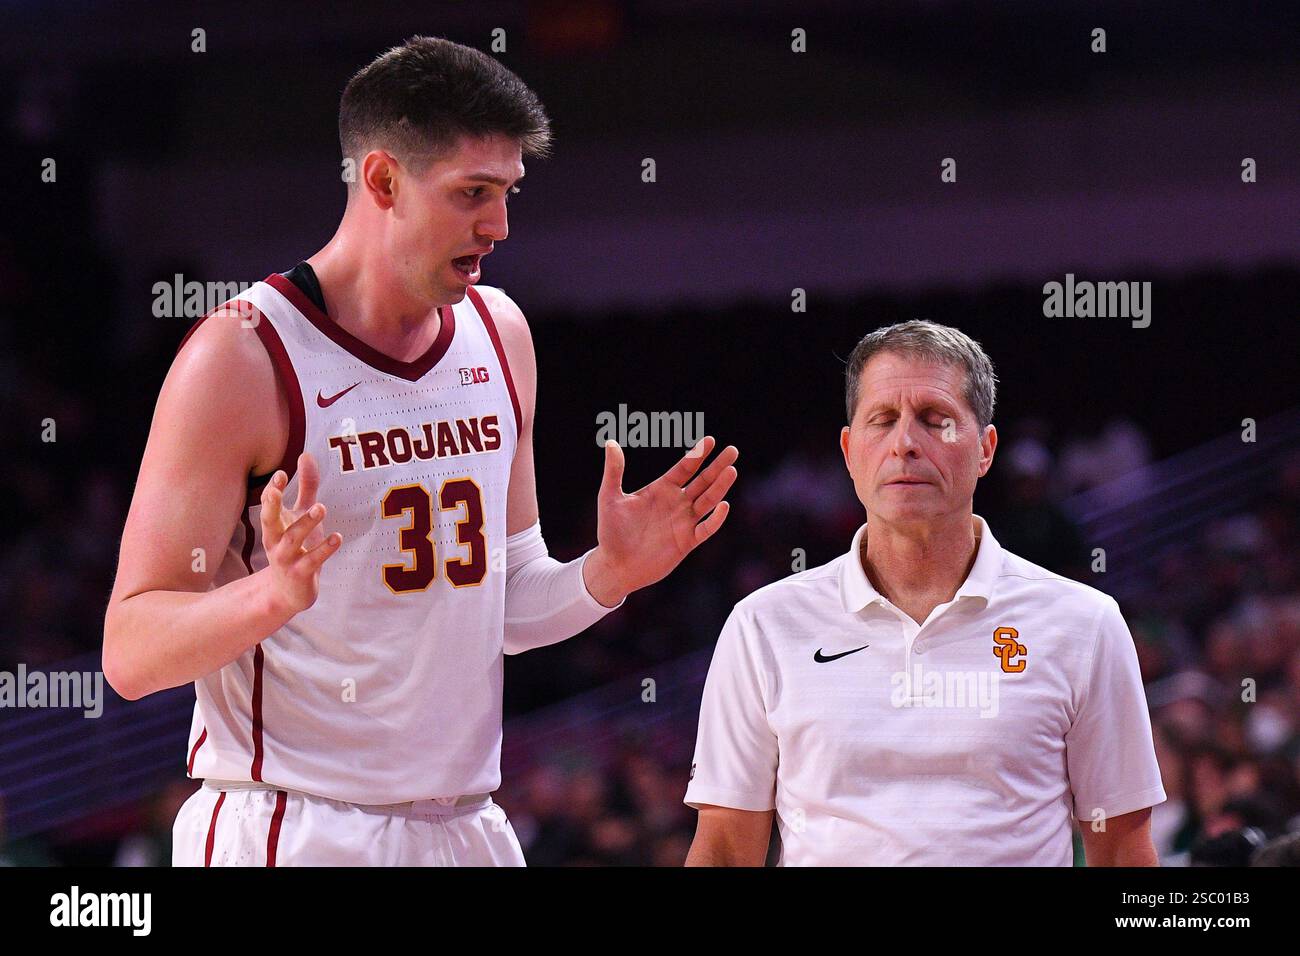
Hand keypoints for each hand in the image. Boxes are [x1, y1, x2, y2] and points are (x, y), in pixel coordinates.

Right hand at [258, 452, 341, 615]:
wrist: (289, 591)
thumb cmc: (296, 546)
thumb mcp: (301, 515)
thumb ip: (306, 486)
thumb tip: (306, 454)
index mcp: (275, 525)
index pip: (269, 504)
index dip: (274, 489)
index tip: (281, 473)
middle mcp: (276, 540)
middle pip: (269, 521)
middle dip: (271, 505)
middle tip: (275, 490)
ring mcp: (287, 558)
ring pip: (292, 540)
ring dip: (305, 523)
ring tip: (320, 507)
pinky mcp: (301, 574)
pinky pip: (312, 561)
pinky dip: (324, 549)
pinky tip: (337, 537)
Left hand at [584, 436, 737, 605]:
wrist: (615, 565)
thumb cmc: (611, 532)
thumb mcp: (609, 498)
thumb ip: (614, 471)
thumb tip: (610, 442)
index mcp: (662, 489)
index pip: (685, 467)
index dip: (698, 454)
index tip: (711, 440)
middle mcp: (677, 503)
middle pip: (703, 481)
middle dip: (718, 466)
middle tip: (733, 451)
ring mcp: (684, 522)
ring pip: (708, 501)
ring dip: (720, 487)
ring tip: (731, 471)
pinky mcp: (687, 541)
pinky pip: (706, 529)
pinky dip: (716, 519)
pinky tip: (724, 505)